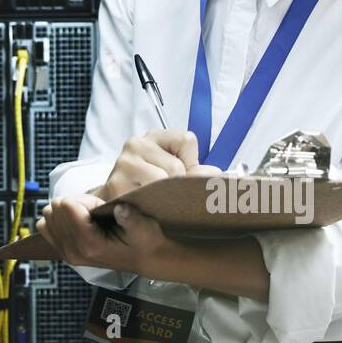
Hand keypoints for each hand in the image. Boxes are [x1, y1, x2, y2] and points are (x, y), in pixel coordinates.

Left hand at [37, 193, 164, 274]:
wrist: (145, 258)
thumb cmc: (144, 241)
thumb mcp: (144, 228)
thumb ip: (131, 218)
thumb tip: (119, 208)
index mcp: (89, 244)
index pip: (67, 205)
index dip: (86, 200)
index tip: (102, 209)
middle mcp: (73, 251)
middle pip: (55, 209)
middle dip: (75, 203)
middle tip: (96, 213)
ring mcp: (66, 253)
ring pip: (48, 216)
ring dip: (66, 210)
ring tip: (88, 217)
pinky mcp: (64, 252)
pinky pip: (45, 227)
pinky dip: (58, 218)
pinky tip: (76, 221)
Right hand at [89, 128, 219, 200]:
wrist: (117, 206)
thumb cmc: (150, 187)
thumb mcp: (175, 173)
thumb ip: (197, 172)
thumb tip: (224, 177)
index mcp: (154, 137)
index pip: (187, 140)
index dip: (190, 162)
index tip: (181, 175)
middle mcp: (137, 143)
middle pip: (176, 166)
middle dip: (179, 185)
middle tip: (169, 195)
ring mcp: (125, 162)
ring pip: (163, 180)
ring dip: (166, 196)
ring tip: (157, 200)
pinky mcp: (116, 183)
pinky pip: (148, 194)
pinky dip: (154, 204)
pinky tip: (148, 205)